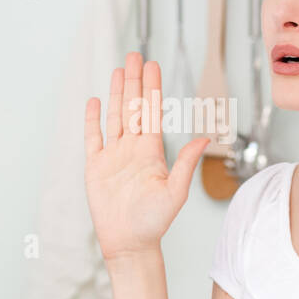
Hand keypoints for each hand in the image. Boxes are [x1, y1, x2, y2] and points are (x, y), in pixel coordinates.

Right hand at [84, 52, 208, 260]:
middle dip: (135, 81)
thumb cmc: (154, 222)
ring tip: (118, 70)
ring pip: (115, 117)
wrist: (129, 243)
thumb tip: (204, 139)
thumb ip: (186, 164)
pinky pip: (94, 138)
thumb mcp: (175, 192)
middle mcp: (133, 149)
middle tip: (135, 55)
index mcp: (152, 151)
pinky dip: (93, 120)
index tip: (153, 65)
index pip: (153, 112)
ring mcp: (114, 156)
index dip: (152, 88)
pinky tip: (96, 101)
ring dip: (117, 93)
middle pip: (134, 107)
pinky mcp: (96, 167)